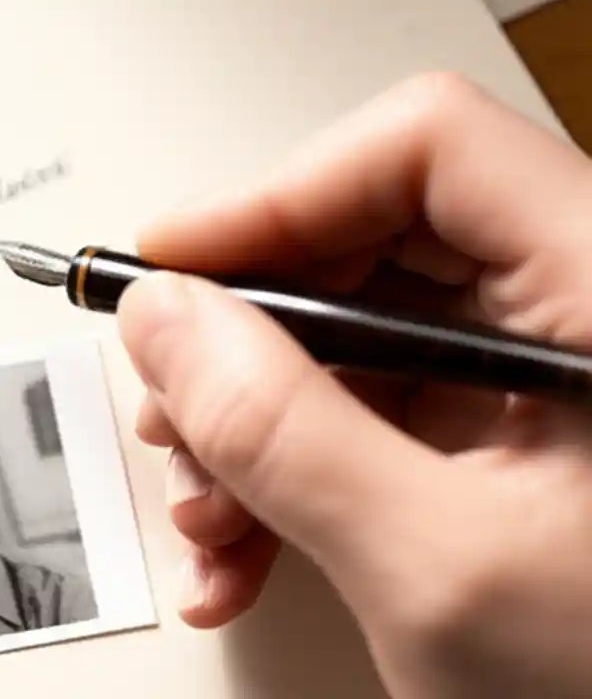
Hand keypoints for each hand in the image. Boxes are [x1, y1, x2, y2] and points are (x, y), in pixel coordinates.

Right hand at [118, 72, 591, 698]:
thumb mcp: (437, 567)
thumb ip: (285, 431)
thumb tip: (169, 321)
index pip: (424, 153)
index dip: (277, 199)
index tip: (174, 269)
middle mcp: (584, 317)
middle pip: (369, 245)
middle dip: (243, 342)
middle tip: (176, 408)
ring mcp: (546, 384)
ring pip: (353, 341)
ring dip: (254, 425)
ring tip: (211, 513)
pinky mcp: (513, 442)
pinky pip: (374, 416)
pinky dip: (294, 474)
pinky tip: (248, 545)